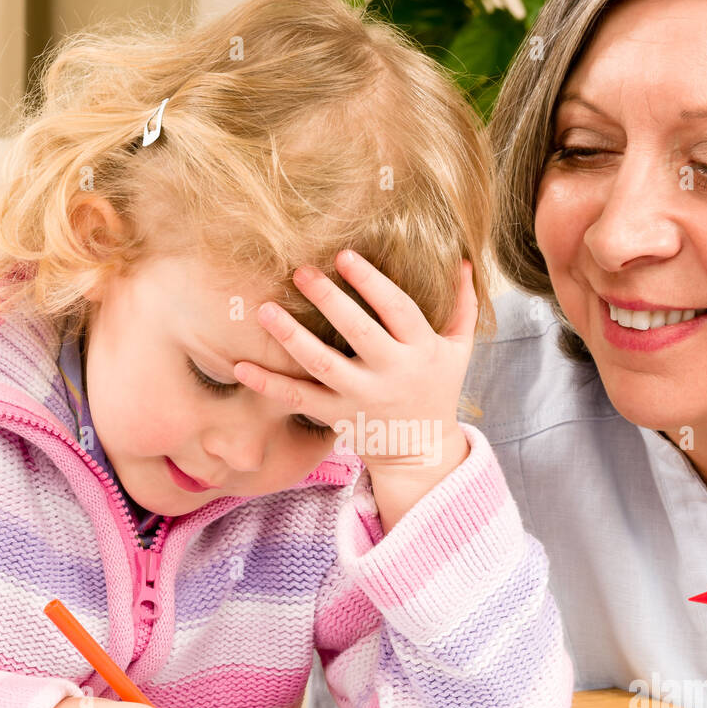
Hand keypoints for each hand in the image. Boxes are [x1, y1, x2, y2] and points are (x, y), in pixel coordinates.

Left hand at [234, 250, 476, 529]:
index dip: (372, 283)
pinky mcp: (336, 415)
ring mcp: (361, 396)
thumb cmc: (437, 390)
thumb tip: (465, 262)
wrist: (421, 451)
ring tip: (266, 310)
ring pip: (323, 365)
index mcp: (421, 351)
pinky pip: (299, 399)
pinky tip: (241, 367)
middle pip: (358, 333)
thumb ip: (462, 306)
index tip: (345, 256)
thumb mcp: (459, 350)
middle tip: (302, 271)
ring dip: (292, 338)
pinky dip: (269, 384)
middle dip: (329, 300)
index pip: (398, 310)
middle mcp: (390, 374)